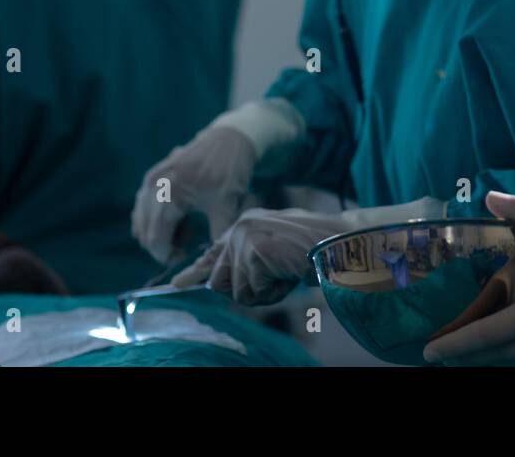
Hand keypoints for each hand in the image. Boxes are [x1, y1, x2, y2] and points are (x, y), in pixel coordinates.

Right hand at [131, 125, 258, 263]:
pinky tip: (182, 218)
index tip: (185, 259)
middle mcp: (153, 185)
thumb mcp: (227, 206)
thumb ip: (217, 236)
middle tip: (187, 247)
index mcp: (168, 193)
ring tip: (188, 230)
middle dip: (163, 245)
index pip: (154, 238)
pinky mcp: (154, 175)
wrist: (231, 137)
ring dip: (160, 232)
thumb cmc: (230, 170)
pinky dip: (158, 218)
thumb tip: (210, 263)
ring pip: (143, 220)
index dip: (167, 256)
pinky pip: (145, 206)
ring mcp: (151, 178)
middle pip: (145, 231)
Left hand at [172, 208, 344, 305]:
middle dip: (247, 289)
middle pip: (222, 281)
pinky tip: (288, 274)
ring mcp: (244, 239)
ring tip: (286, 272)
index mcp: (246, 223)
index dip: (198, 271)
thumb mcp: (277, 246)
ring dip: (263, 292)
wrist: (337, 239)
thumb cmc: (315, 244)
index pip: (215, 251)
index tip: (177, 283)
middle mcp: (240, 227)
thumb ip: (251, 257)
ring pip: (236, 291)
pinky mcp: (253, 253)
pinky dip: (272, 292)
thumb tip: (223, 279)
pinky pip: (252, 292)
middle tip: (277, 276)